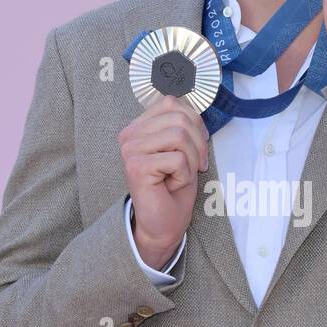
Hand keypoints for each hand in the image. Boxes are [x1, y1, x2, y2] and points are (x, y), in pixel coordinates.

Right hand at [117, 95, 208, 268]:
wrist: (164, 223)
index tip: (197, 148)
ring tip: (182, 175)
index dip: (194, 124)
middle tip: (194, 167)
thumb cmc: (174, 187)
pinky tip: (171, 185)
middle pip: (179, 118)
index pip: (172, 103)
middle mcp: (129, 135)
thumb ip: (183, 123)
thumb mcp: (184, 148)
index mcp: (138, 126)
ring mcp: (130, 150)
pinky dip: (184, 174)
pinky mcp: (136, 166)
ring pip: (180, 136)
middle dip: (198, 144)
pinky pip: (178, 158)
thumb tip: (193, 105)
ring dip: (192, 160)